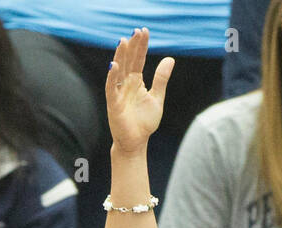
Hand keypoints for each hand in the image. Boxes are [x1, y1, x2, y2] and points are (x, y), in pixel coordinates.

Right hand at [105, 28, 174, 153]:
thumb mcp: (157, 98)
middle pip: (128, 61)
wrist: (136, 142)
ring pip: (118, 71)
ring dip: (120, 56)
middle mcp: (125, 84)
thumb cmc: (144, 122)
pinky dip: (111, 76)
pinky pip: (111, 88)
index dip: (141, 46)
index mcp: (136, 81)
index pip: (139, 59)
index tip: (144, 31)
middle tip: (136, 31)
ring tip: (123, 41)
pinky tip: (114, 64)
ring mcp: (118, 93)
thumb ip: (161, 79)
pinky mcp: (113, 104)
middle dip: (132, 46)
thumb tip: (170, 59)